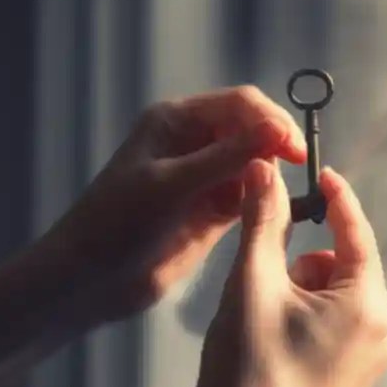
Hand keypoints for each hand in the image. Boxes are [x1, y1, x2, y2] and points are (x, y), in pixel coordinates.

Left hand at [44, 86, 307, 325]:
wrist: (88, 281)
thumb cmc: (119, 223)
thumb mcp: (174, 184)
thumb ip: (228, 156)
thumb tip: (281, 130)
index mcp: (176, 120)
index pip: (240, 104)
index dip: (272, 121)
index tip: (296, 150)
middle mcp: (193, 140)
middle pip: (253, 127)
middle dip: (276, 145)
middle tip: (298, 171)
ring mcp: (204, 175)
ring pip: (256, 161)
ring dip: (270, 174)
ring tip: (274, 197)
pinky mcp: (212, 208)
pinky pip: (250, 192)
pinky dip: (263, 199)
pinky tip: (268, 212)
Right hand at [186, 162, 386, 386]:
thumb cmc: (251, 371)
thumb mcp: (254, 283)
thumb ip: (262, 221)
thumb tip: (264, 171)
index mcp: (368, 304)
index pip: (357, 231)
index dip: (335, 197)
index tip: (318, 171)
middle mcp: (379, 331)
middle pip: (343, 264)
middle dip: (302, 258)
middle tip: (264, 272)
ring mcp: (366, 359)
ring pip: (333, 296)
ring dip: (298, 289)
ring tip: (259, 319)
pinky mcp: (347, 379)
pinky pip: (330, 326)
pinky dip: (301, 317)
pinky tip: (268, 341)